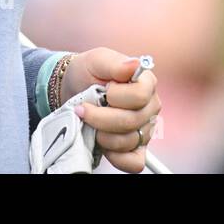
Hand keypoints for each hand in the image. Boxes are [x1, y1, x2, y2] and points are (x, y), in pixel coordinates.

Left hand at [63, 47, 160, 173]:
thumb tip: (135, 64)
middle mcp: (150, 107)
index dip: (116, 95)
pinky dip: (116, 157)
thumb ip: (116, 63)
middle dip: (101, 117)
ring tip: (91, 123)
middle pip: (132, 121)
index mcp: (147, 83)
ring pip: (128, 141)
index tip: (104, 89)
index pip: (140, 96)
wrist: (73, 89)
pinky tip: (102, 143)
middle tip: (84, 109)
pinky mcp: (136, 149)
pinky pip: (134, 163)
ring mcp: (145, 129)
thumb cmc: (88, 72)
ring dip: (102, 134)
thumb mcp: (97, 60)